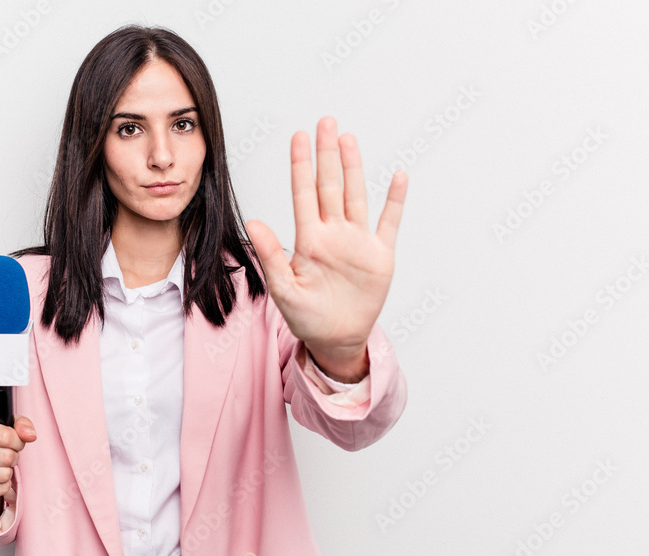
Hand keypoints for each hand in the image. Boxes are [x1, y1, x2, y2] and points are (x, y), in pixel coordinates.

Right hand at [0, 415, 36, 510]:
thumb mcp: (7, 426)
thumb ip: (22, 425)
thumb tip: (30, 435)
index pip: (6, 436)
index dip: (17, 442)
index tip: (15, 443)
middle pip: (6, 457)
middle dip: (13, 457)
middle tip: (6, 456)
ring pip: (4, 475)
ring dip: (8, 472)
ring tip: (0, 466)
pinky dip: (3, 485)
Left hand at [245, 116, 407, 381]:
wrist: (335, 338)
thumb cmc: (305, 316)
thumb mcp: (283, 288)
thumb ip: (271, 255)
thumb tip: (253, 223)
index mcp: (309, 239)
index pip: (303, 194)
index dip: (301, 165)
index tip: (298, 136)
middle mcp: (333, 233)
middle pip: (330, 185)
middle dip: (327, 154)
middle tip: (325, 122)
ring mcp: (357, 241)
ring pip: (356, 195)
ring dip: (354, 167)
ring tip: (348, 139)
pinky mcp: (379, 255)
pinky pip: (389, 222)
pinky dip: (395, 201)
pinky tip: (398, 176)